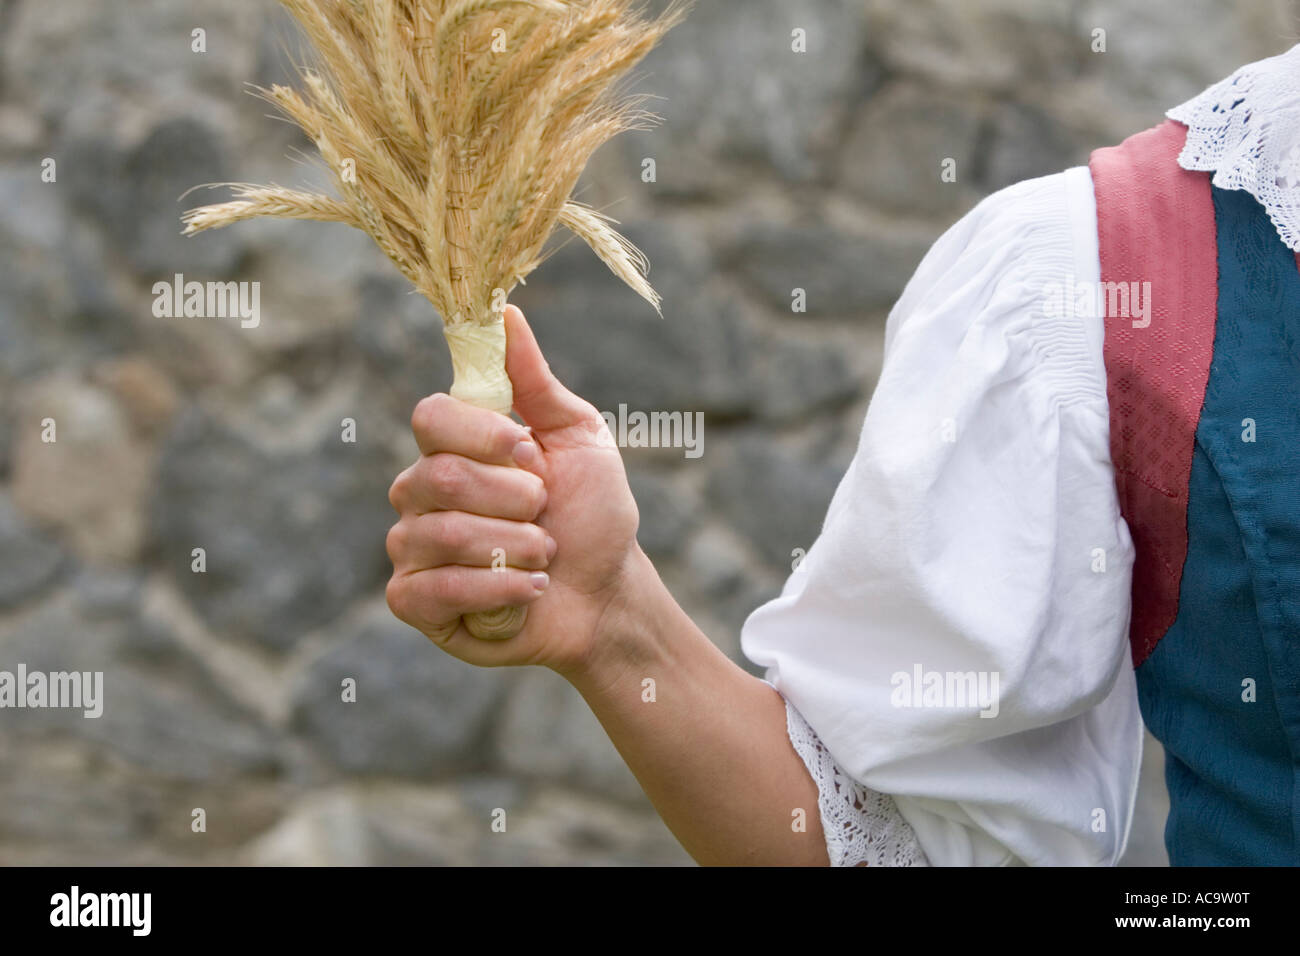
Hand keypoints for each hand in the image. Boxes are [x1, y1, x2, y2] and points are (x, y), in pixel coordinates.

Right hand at [385, 304, 643, 677]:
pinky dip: (498, 587)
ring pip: (441, 534)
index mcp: (452, 445)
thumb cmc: (591, 512)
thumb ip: (535, 380)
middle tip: (545, 513)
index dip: (485, 437)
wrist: (607, 592)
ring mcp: (411, 547)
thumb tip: (506, 311)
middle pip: (438, 477)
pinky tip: (530, 589)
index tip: (533, 455)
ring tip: (544, 554)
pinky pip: (434, 589)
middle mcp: (419, 491)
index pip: (430, 418)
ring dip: (516, 547)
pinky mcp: (414, 601)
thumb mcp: (577, 436)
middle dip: (515, 500)